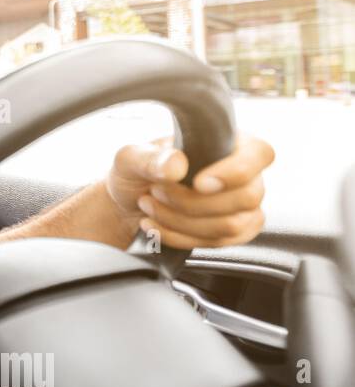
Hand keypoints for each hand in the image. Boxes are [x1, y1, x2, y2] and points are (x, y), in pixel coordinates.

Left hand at [106, 135, 274, 248]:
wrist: (127, 204)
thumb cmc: (136, 173)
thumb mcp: (130, 159)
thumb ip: (149, 158)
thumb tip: (177, 165)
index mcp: (228, 143)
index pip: (260, 153)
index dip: (237, 171)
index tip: (199, 183)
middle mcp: (244, 174)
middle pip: (247, 196)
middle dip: (191, 202)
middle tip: (155, 192)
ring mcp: (243, 206)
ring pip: (231, 225)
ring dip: (181, 221)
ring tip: (149, 206)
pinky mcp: (234, 232)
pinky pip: (218, 243)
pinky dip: (180, 238)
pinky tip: (155, 226)